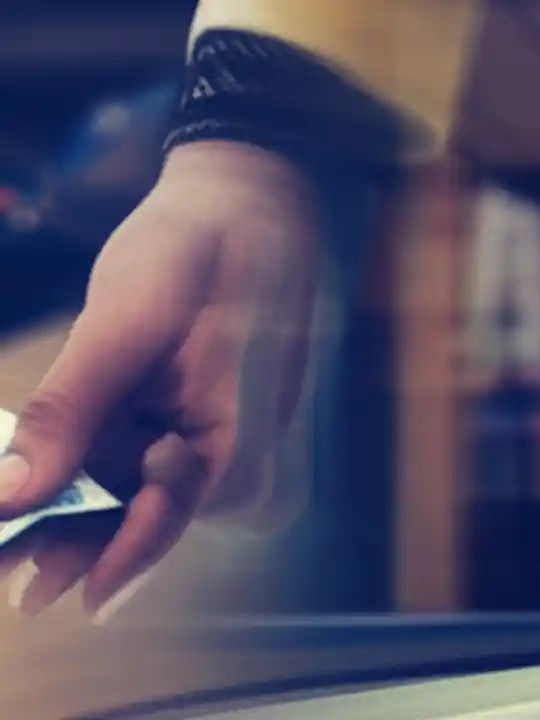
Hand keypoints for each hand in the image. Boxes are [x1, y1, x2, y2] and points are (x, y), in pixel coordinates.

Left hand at [0, 141, 317, 621]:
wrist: (246, 201)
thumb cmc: (201, 251)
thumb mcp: (127, 321)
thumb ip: (70, 410)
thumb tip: (9, 496)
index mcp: (238, 442)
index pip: (163, 520)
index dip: (96, 560)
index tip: (33, 594)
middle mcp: (230, 458)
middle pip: (137, 518)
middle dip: (63, 540)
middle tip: (5, 573)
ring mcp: (208, 442)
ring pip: (123, 495)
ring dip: (60, 510)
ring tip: (7, 538)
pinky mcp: (184, 423)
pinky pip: (123, 461)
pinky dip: (74, 469)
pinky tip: (28, 483)